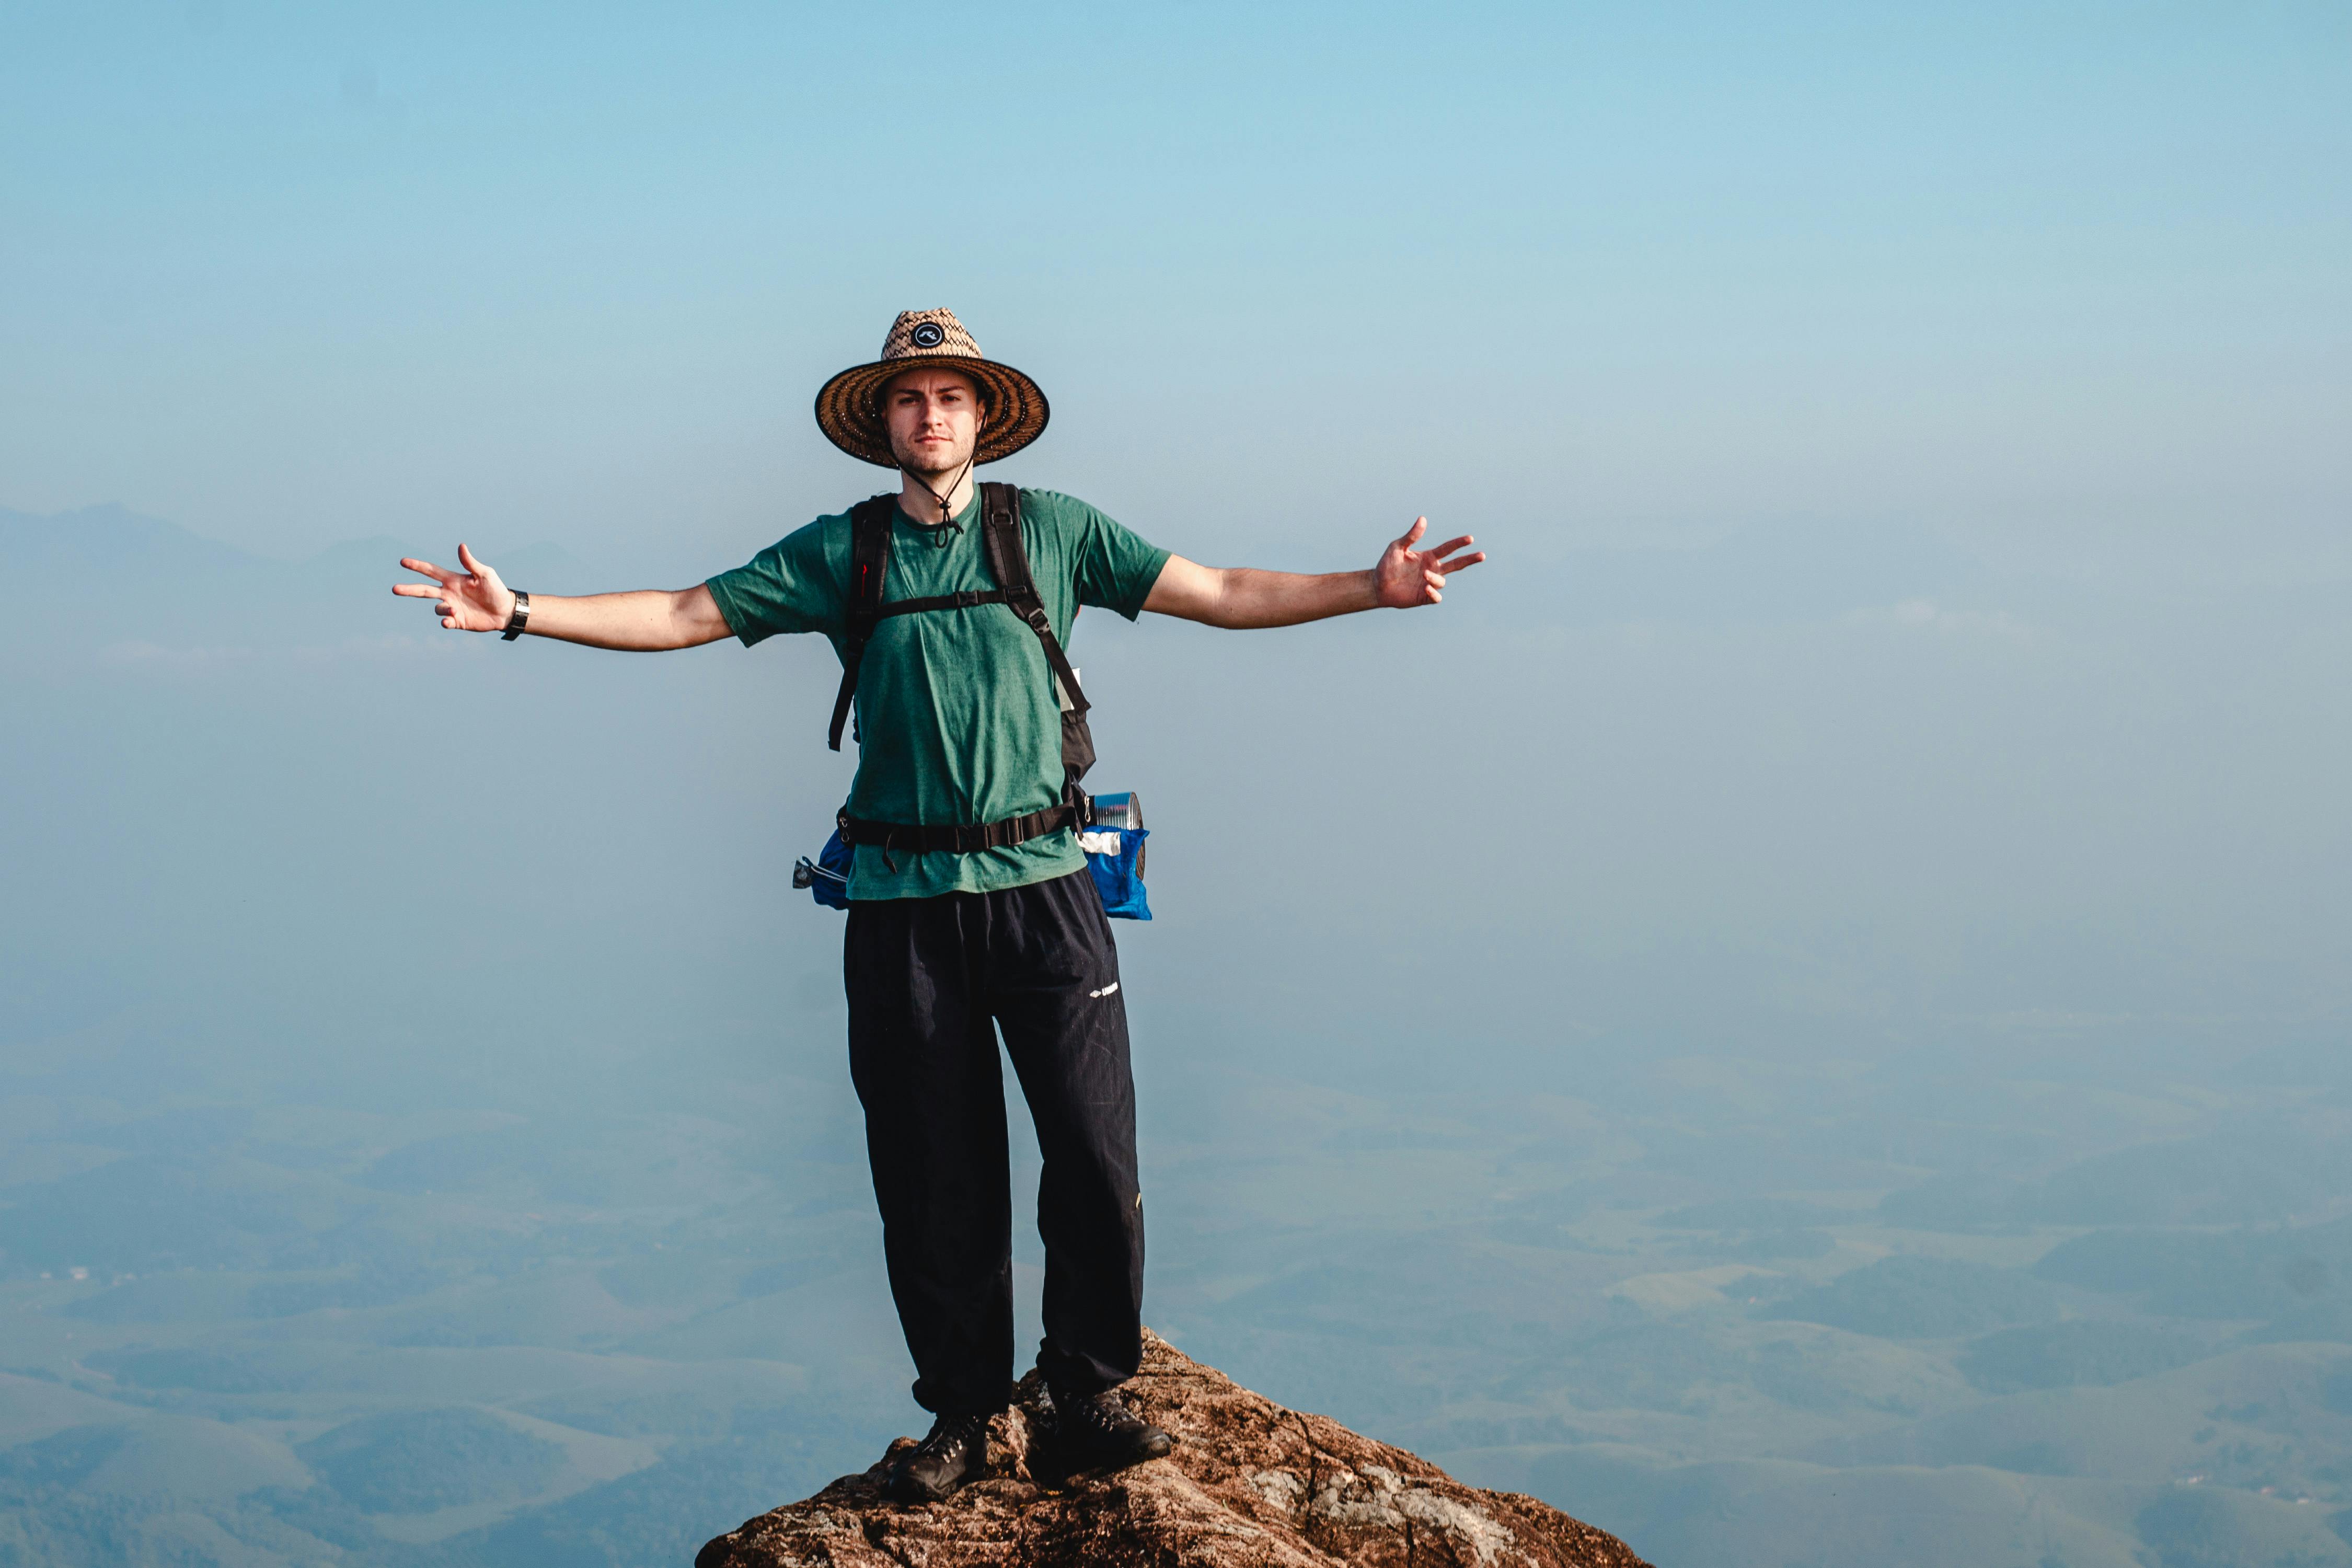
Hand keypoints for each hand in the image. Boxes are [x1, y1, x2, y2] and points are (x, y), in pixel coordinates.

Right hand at [394, 544, 515, 631]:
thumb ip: (470, 563)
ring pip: (436, 607)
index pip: (431, 571)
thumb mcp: (485, 574)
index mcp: (453, 580)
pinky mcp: (457, 621)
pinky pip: (445, 621)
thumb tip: (461, 546)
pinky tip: (448, 621)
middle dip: (409, 589)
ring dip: (443, 609)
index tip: (403, 562)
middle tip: (394, 589)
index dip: (417, 566)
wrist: (505, 610)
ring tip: (455, 609)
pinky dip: (444, 621)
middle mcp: (449, 593)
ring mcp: (452, 607)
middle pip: (424, 590)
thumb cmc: (496, 589)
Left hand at [1373, 518, 1483, 607]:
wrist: (1378, 585)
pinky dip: (1434, 592)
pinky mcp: (1424, 597)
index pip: (1447, 549)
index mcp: (1428, 557)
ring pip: (1442, 581)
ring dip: (1435, 578)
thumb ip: (1411, 536)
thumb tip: (1422, 518)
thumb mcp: (1397, 547)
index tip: (1470, 539)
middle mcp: (1432, 570)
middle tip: (1482, 555)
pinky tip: (1426, 587)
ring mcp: (1429, 584)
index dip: (1458, 544)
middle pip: (1456, 564)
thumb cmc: (1387, 565)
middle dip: (1469, 560)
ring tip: (1425, 576)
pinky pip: (1436, 596)